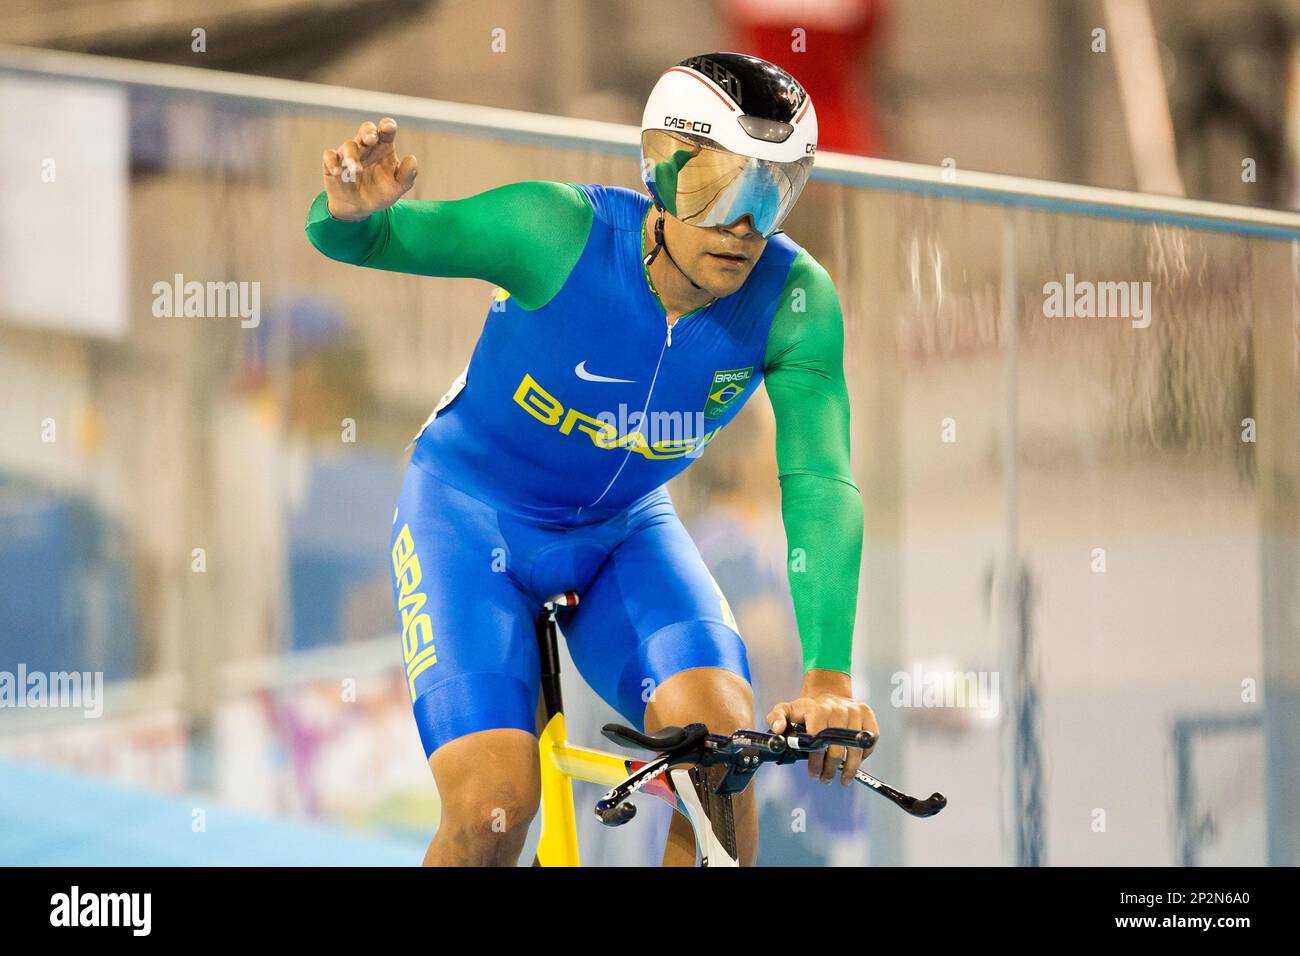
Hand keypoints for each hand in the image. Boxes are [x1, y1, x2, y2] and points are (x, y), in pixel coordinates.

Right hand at [322, 117, 417, 220]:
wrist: (360, 209)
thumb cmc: (380, 193)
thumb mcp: (397, 188)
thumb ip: (407, 175)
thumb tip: (412, 159)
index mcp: (383, 148)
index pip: (385, 131)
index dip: (387, 126)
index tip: (388, 128)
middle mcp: (366, 148)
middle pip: (366, 130)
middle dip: (368, 132)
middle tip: (371, 139)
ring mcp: (348, 154)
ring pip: (348, 145)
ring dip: (352, 156)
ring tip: (357, 170)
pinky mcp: (333, 164)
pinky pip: (329, 157)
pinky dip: (332, 162)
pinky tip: (338, 172)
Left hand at [767, 670, 878, 784]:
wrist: (828, 693)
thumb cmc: (807, 709)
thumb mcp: (786, 710)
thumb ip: (775, 718)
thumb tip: (778, 729)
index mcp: (817, 709)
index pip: (818, 741)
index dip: (815, 761)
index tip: (813, 774)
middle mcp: (838, 709)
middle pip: (838, 748)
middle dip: (831, 768)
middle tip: (826, 779)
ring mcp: (854, 710)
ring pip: (857, 748)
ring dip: (850, 768)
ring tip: (843, 779)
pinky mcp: (867, 713)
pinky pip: (870, 740)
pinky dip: (865, 754)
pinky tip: (855, 761)